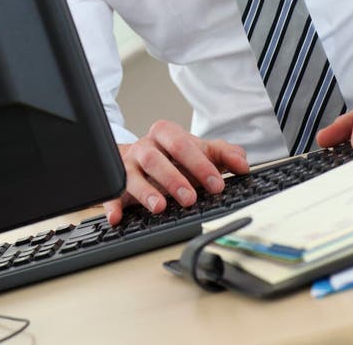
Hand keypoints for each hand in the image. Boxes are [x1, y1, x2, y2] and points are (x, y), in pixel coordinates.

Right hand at [103, 119, 248, 225]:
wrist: (140, 159)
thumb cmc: (174, 156)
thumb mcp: (199, 151)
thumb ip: (223, 154)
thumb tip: (242, 163)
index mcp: (166, 134)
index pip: (182, 144)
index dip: (200, 164)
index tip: (216, 185)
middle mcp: (145, 147)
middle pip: (155, 157)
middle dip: (173, 178)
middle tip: (190, 198)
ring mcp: (128, 165)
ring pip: (132, 174)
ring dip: (145, 191)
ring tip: (160, 207)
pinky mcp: (117, 185)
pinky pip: (110, 193)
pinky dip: (112, 205)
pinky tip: (117, 218)